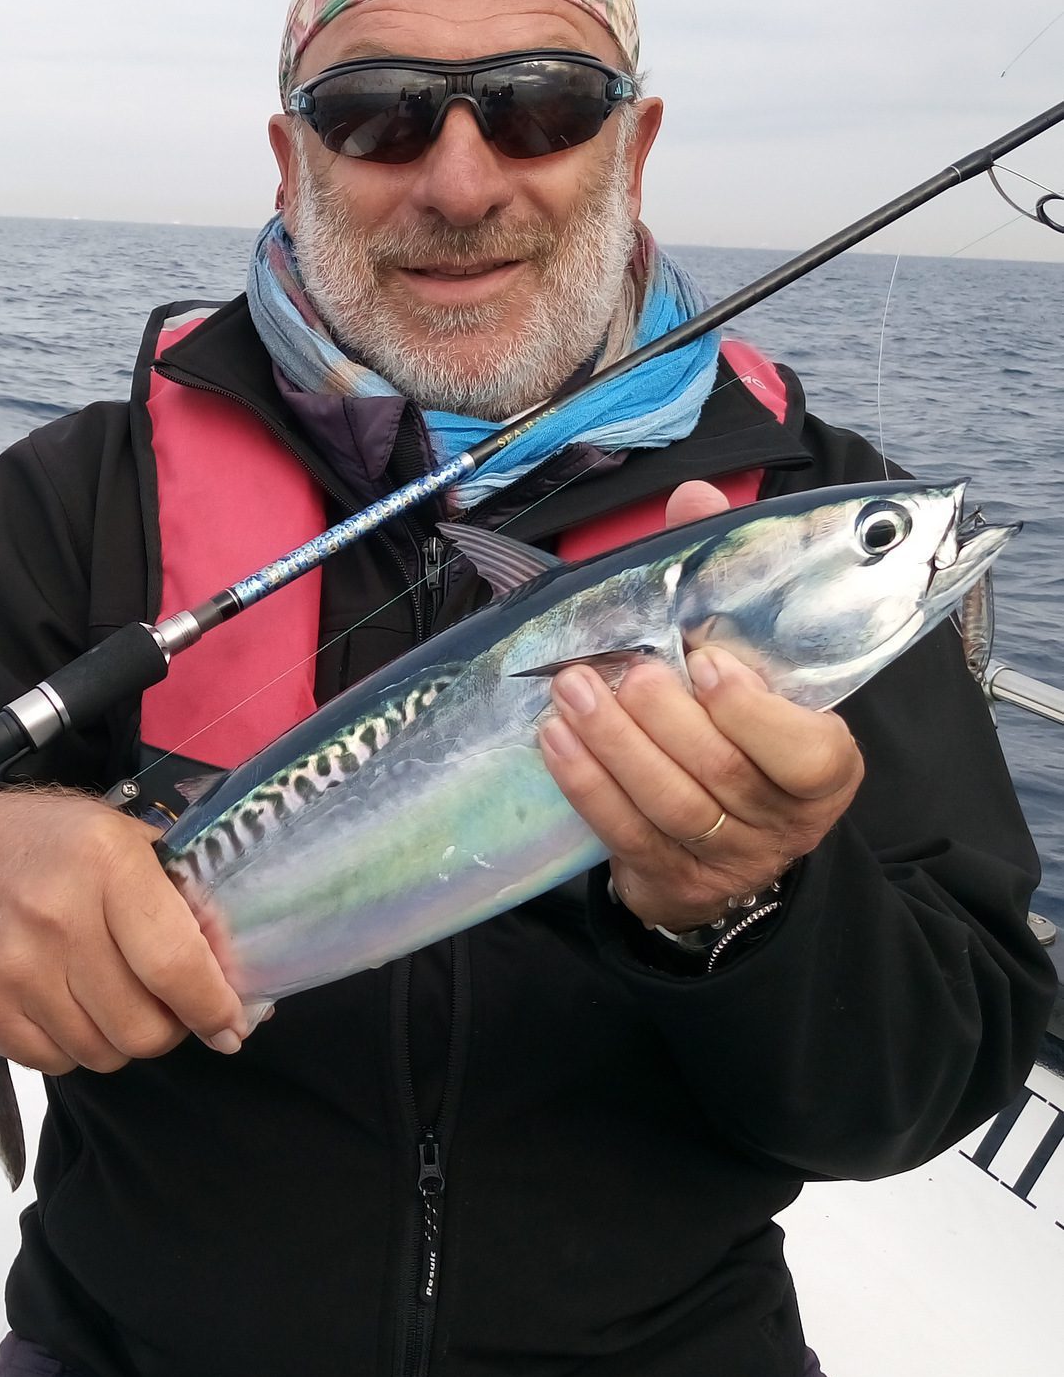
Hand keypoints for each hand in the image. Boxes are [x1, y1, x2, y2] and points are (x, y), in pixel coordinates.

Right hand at [0, 789, 249, 1073]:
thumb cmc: (65, 846)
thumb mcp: (135, 843)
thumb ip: (189, 905)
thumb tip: (243, 985)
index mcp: (108, 864)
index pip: (174, 964)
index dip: (212, 1007)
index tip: (231, 1027)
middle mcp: (56, 918)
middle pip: (141, 1028)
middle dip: (172, 1028)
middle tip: (173, 1007)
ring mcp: (12, 969)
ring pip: (101, 1054)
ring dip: (123, 1038)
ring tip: (118, 996)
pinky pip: (54, 1063)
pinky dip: (76, 1046)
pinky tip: (72, 1003)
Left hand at [537, 480, 863, 931]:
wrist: (728, 840)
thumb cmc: (741, 728)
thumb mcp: (754, 663)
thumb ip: (726, 579)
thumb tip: (694, 496)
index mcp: (822, 765)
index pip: (807, 752)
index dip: (753, 712)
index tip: (708, 661)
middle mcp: (782, 819)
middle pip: (722, 773)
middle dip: (663, 718)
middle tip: (623, 670)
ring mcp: (725, 857)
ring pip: (667, 805)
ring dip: (612, 744)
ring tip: (571, 688)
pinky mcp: (668, 880)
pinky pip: (622, 833)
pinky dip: (585, 783)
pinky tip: (554, 738)